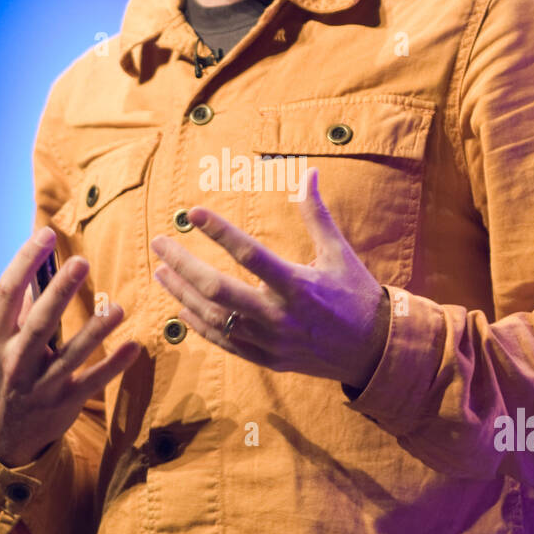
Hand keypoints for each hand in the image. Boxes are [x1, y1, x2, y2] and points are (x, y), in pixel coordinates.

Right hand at [0, 227, 141, 466]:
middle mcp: (15, 362)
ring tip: (117, 307)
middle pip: (40, 320)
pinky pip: (94, 380)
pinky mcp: (65, 403)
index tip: (46, 235)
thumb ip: (18, 313)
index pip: (6, 292)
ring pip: (72, 354)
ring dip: (96, 329)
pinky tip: (135, 345)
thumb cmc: (1, 378)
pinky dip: (116, 364)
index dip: (25, 260)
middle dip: (60, 290)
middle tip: (81, 262)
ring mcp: (41, 385)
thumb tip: (40, 272)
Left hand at [150, 167, 390, 389]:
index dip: (220, 232)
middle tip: (159, 243)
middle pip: (218, 290)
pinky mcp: (266, 359)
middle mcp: (280, 316)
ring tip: (161, 271)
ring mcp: (270, 341)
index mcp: (298, 285)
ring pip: (214, 318)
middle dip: (183, 265)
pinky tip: (181, 307)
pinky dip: (199, 325)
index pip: (250, 255)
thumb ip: (316, 214)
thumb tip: (309, 173)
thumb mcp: (339, 252)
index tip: (193, 212)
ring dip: (182, 293)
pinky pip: (224, 342)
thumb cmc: (356, 295)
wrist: (374, 351)